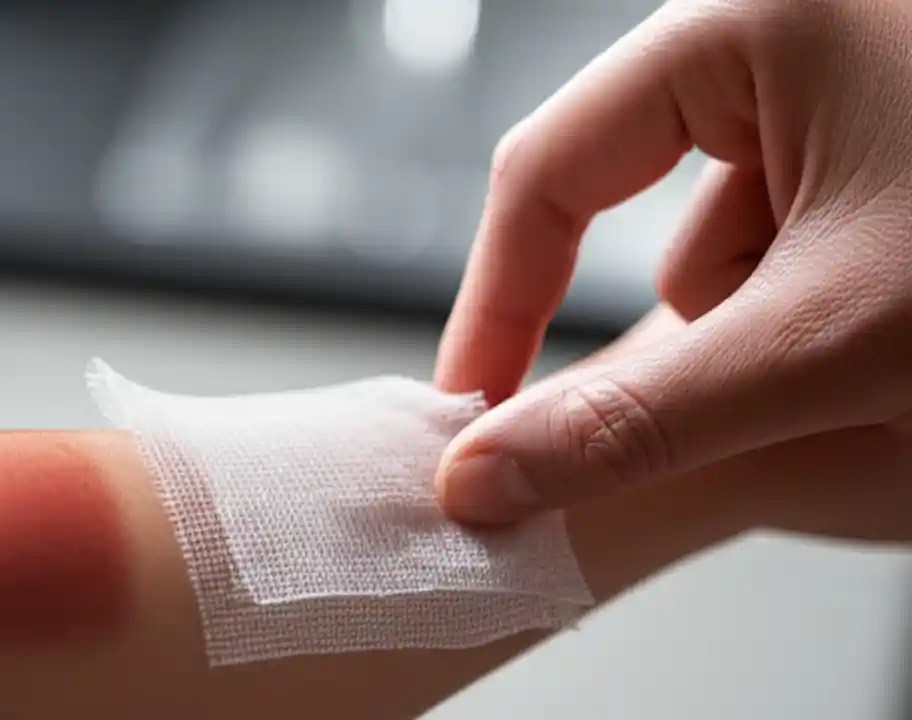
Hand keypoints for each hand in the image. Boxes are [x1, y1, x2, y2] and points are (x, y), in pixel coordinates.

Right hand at [435, 0, 911, 524]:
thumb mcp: (831, 342)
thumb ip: (639, 419)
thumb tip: (487, 477)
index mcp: (749, 15)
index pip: (549, 168)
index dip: (496, 302)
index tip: (476, 416)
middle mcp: (787, 23)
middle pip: (648, 211)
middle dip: (700, 327)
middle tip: (772, 393)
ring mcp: (845, 73)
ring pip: (733, 239)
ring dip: (773, 327)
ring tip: (886, 350)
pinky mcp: (892, 128)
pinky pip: (800, 234)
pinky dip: (823, 306)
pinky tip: (904, 328)